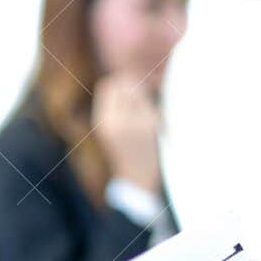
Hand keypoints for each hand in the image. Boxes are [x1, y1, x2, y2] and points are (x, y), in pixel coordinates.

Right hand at [91, 73, 162, 193]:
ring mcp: (132, 121)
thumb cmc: (124, 153)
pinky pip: (153, 106)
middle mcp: (114, 119)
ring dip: (147, 98)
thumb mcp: (111, 129)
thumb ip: (115, 107)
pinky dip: (156, 112)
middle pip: (125, 84)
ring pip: (141, 93)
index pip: (108, 85)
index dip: (120, 83)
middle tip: (144, 99)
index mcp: (102, 119)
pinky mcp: (149, 126)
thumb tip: (127, 80)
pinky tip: (158, 125)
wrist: (135, 180)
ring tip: (149, 116)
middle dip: (136, 86)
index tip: (130, 89)